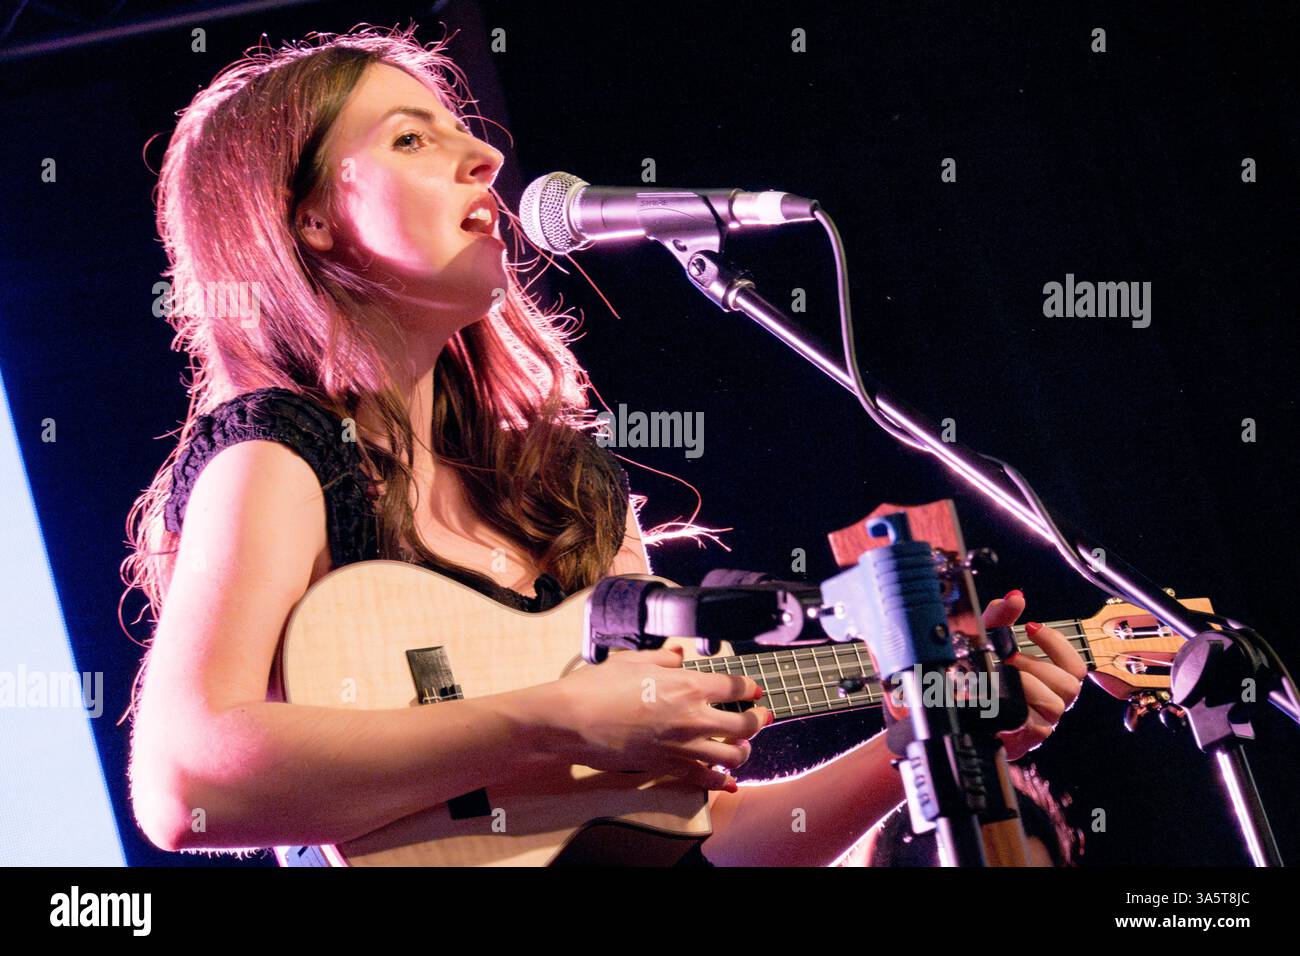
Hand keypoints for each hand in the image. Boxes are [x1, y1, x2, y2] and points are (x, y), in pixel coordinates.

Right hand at [545, 646, 771, 790]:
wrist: (572, 719)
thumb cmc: (598, 685)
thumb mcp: (632, 660)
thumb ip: (662, 658)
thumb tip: (678, 655)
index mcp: (688, 685)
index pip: (735, 687)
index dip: (750, 689)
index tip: (754, 691)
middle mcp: (693, 717)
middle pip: (744, 726)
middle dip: (757, 722)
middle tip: (760, 719)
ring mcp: (681, 746)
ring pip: (731, 757)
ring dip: (742, 753)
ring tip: (742, 748)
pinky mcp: (666, 767)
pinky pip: (703, 778)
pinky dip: (719, 781)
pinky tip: (727, 782)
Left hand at [984, 589, 1086, 759]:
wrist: (945, 714)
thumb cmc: (973, 678)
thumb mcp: (983, 643)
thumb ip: (998, 618)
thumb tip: (1014, 597)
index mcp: (1048, 682)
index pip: (1075, 666)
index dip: (1058, 644)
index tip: (1031, 627)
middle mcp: (1049, 704)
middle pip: (1070, 686)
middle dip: (1037, 665)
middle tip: (1008, 658)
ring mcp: (1039, 725)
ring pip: (1056, 706)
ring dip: (1028, 685)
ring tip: (1001, 678)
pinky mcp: (1024, 742)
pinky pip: (1036, 728)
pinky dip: (1018, 710)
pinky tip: (996, 701)